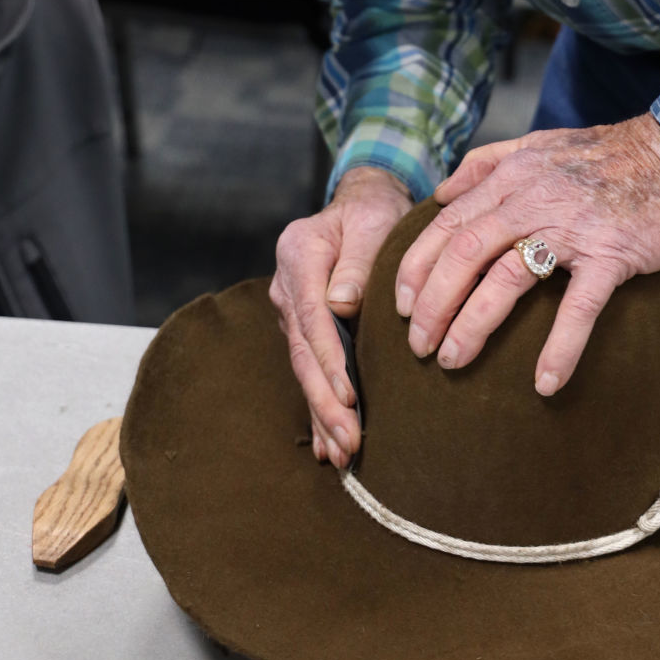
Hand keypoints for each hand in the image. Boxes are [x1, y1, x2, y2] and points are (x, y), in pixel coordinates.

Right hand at [270, 166, 410, 467]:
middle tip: (349, 444)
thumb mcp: (372, 221)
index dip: (330, 360)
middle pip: (304, 353)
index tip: (350, 396)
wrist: (362, 204)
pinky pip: (310, 370)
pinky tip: (325, 445)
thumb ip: (357, 260)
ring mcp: (291, 310)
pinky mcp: (304, 327)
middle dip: (326, 403)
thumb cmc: (373, 211)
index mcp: (299, 255)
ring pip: (305, 369)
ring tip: (342, 455)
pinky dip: (319, 407)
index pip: (312, 317)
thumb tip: (341, 304)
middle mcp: (286, 286)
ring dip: (323, 414)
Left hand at [394, 113, 659, 396]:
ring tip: (452, 362)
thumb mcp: (538, 144)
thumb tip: (442, 191)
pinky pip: (579, 306)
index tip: (400, 305)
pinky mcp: (611, 254)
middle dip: (432, 303)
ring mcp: (571, 227)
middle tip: (417, 345)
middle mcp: (532, 200)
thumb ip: (486, 163)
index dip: (416, 266)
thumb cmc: (609, 156)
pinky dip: (560, 346)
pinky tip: (545, 384)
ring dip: (473, 325)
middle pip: (464, 253)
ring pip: (507, 279)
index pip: (447, 224)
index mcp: (511, 177)